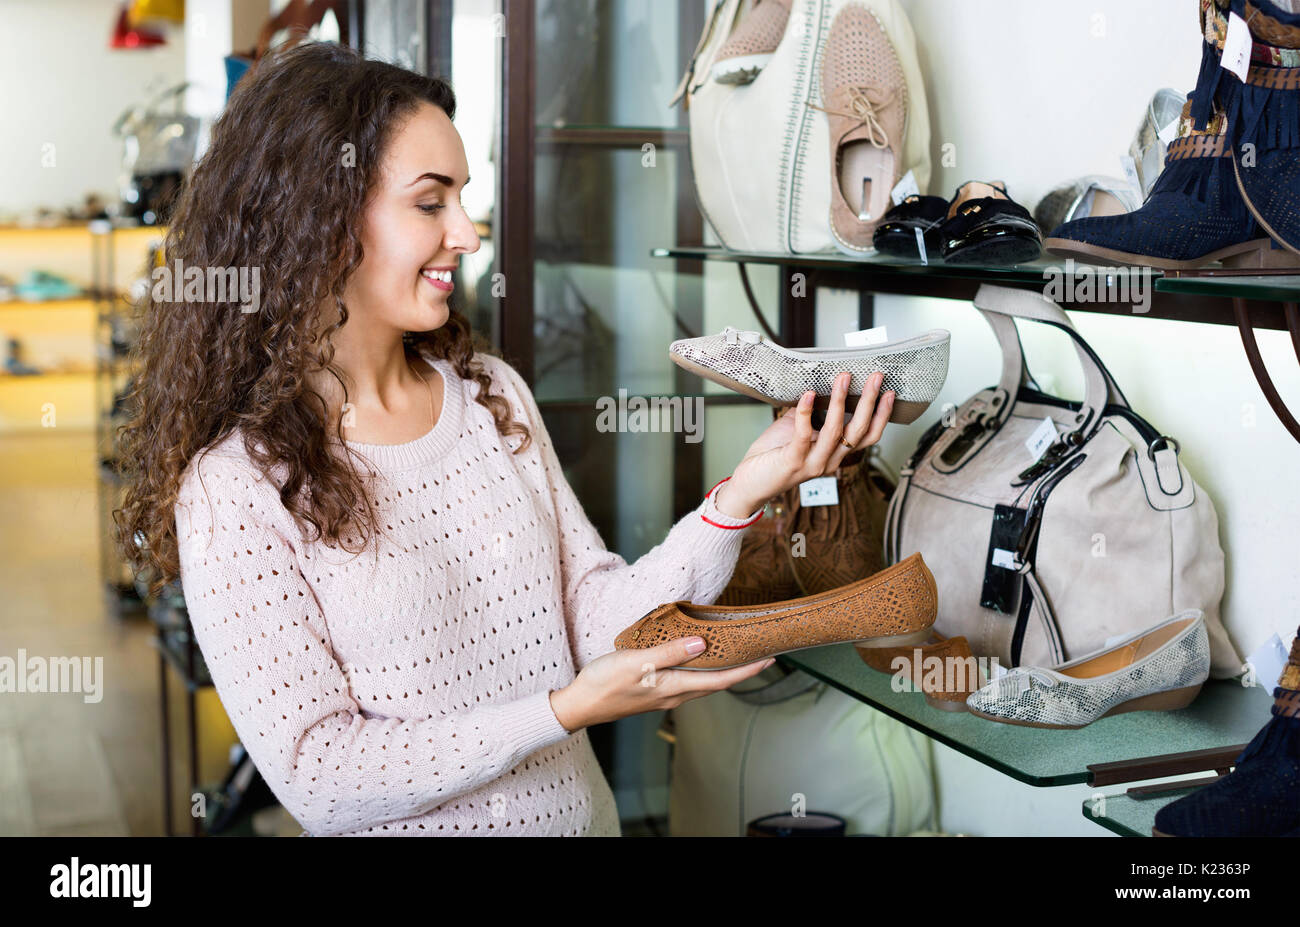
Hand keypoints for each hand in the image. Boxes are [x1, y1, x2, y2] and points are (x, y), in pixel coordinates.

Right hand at [548, 637, 773, 731]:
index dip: (748, 670)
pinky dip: (701, 669)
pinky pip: (687, 681)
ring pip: (702, 682)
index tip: (770, 659)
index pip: (720, 680)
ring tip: (736, 653)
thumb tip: (702, 644)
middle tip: (761, 653)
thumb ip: (669, 653)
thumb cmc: (604, 683)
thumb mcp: (636, 662)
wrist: (579, 706)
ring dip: (722, 670)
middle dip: (741, 670)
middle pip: (716, 682)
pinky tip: (698, 657)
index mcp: (674, 687)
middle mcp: (674, 695)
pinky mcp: (654, 691)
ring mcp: (664, 695)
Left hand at [714, 371, 894, 517]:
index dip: (881, 415)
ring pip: (836, 431)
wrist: (750, 484)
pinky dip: (805, 413)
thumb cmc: (772, 456)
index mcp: (834, 454)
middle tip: (876, 378)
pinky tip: (807, 394)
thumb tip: (816, 387)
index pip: (867, 436)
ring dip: (840, 401)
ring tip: (843, 378)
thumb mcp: (796, 430)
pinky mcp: (793, 462)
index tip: (889, 392)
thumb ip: (809, 414)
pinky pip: (803, 435)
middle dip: (870, 402)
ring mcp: (813, 463)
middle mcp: (830, 460)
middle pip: (859, 431)